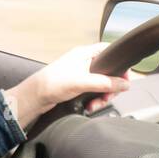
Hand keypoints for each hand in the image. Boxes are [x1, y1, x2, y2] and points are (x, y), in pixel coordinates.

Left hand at [5, 42, 133, 128]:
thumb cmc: (51, 83)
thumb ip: (105, 83)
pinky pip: (93, 91)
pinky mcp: (76, 85)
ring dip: (102, 96)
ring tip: (96, 104)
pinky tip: (90, 106)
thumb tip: (124, 84)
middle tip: (108, 97)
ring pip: (101, 84)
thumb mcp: (82, 82)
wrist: (34, 97)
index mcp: (84, 53)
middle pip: (108, 71)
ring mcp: (80, 74)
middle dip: (110, 87)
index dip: (119, 63)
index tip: (125, 77)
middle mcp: (83, 62)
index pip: (109, 51)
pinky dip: (94, 99)